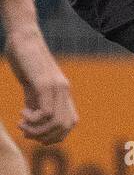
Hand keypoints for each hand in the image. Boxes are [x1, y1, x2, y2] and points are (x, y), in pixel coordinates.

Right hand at [4, 25, 77, 143]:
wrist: (23, 38)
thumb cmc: (26, 62)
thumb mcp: (32, 87)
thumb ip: (36, 104)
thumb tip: (34, 125)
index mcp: (63, 92)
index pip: (70, 123)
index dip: (54, 135)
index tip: (35, 133)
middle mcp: (63, 90)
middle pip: (65, 126)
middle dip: (44, 136)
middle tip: (26, 132)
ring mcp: (56, 86)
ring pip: (56, 122)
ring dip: (36, 130)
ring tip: (22, 125)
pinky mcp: (44, 83)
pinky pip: (46, 112)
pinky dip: (32, 119)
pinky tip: (21, 113)